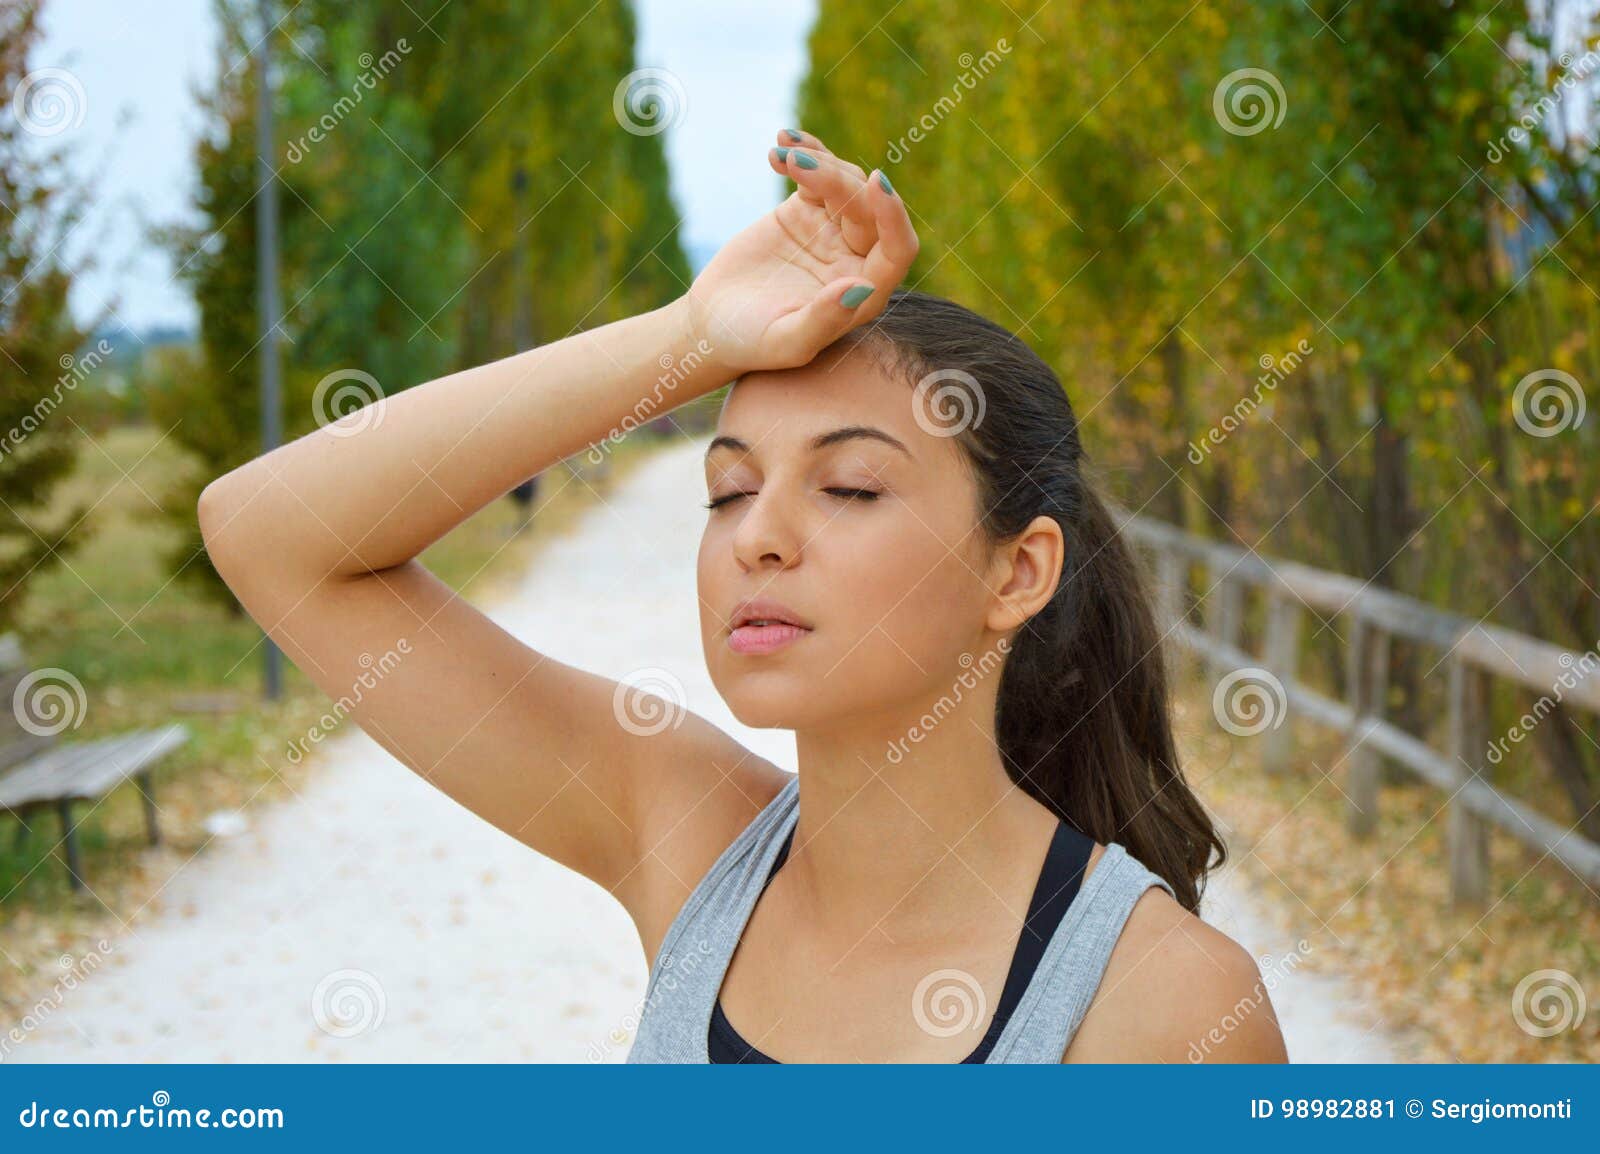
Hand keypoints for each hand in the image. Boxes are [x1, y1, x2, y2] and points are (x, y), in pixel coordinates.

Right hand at [683, 129, 918, 375]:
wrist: (713, 325)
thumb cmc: (753, 344)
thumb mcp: (786, 342)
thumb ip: (824, 320)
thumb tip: (860, 286)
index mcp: (865, 294)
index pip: (898, 249)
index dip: (893, 215)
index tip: (877, 182)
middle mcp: (857, 259)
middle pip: (867, 208)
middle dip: (838, 182)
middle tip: (797, 167)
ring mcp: (832, 232)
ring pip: (845, 184)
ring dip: (819, 162)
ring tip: (783, 155)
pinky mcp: (805, 211)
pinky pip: (816, 175)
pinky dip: (804, 153)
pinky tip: (780, 141)